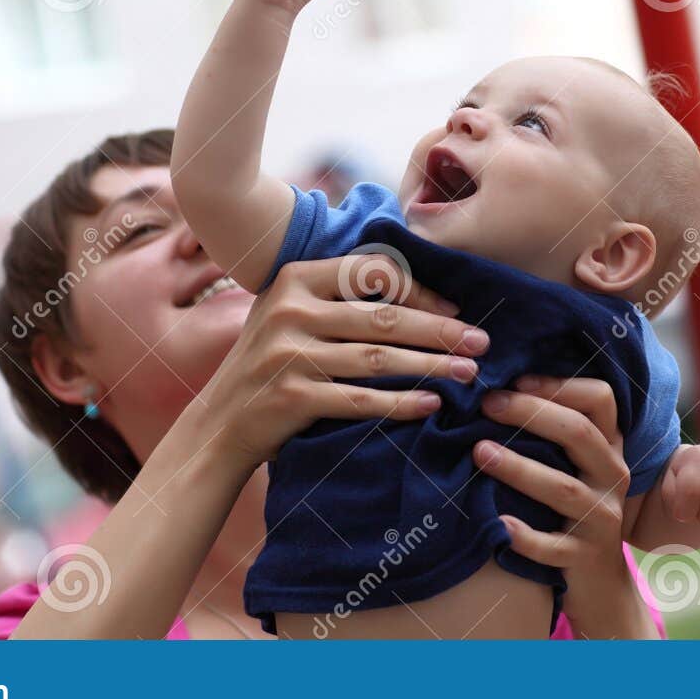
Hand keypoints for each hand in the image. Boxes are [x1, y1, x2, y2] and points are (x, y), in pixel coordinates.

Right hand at [196, 256, 488, 469]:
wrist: (218, 425)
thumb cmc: (270, 364)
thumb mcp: (290, 314)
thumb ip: (336, 295)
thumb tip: (418, 290)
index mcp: (294, 279)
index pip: (371, 273)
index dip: (420, 291)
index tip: (456, 310)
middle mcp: (289, 311)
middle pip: (383, 317)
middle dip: (439, 331)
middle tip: (481, 342)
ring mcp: (289, 354)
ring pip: (379, 359)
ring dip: (431, 366)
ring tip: (468, 373)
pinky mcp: (292, 398)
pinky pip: (361, 400)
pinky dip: (401, 403)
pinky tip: (431, 403)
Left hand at [475, 376, 658, 637]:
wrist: (597, 584)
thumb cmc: (570, 510)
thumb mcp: (574, 466)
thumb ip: (551, 432)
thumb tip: (495, 387)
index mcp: (609, 447)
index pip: (600, 399)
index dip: (560, 384)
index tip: (515, 380)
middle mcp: (612, 476)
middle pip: (579, 433)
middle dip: (531, 413)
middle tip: (486, 404)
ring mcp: (602, 519)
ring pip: (563, 488)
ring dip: (519, 468)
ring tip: (479, 452)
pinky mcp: (585, 557)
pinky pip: (554, 547)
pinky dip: (527, 536)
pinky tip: (499, 524)